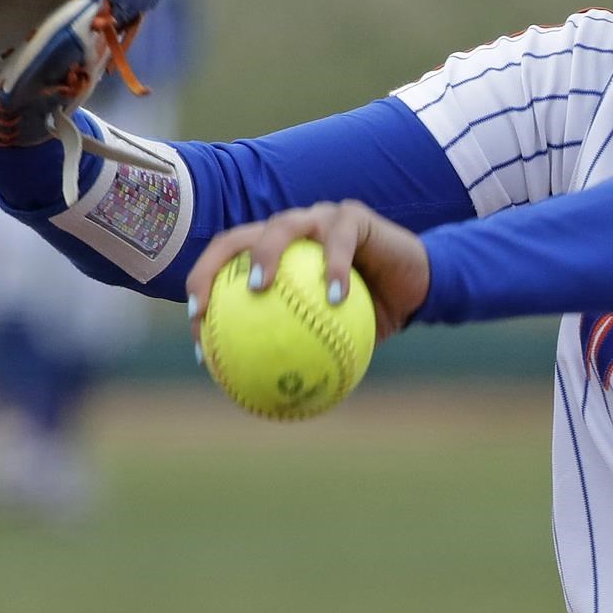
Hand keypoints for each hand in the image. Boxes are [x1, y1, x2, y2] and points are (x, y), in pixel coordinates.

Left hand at [185, 201, 429, 342]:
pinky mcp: (354, 217)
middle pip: (239, 237)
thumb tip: (259, 396)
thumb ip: (297, 355)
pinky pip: (339, 241)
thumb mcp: (330, 341)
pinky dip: (334, 268)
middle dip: (214, 265)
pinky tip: (335, 299)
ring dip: (267, 255)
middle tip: (208, 306)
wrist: (416, 289)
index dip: (202, 285)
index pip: (226, 262)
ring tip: (259, 289)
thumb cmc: (368, 319)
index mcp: (276, 255)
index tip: (196, 324)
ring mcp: (320, 218)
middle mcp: (291, 230)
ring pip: (282, 225)